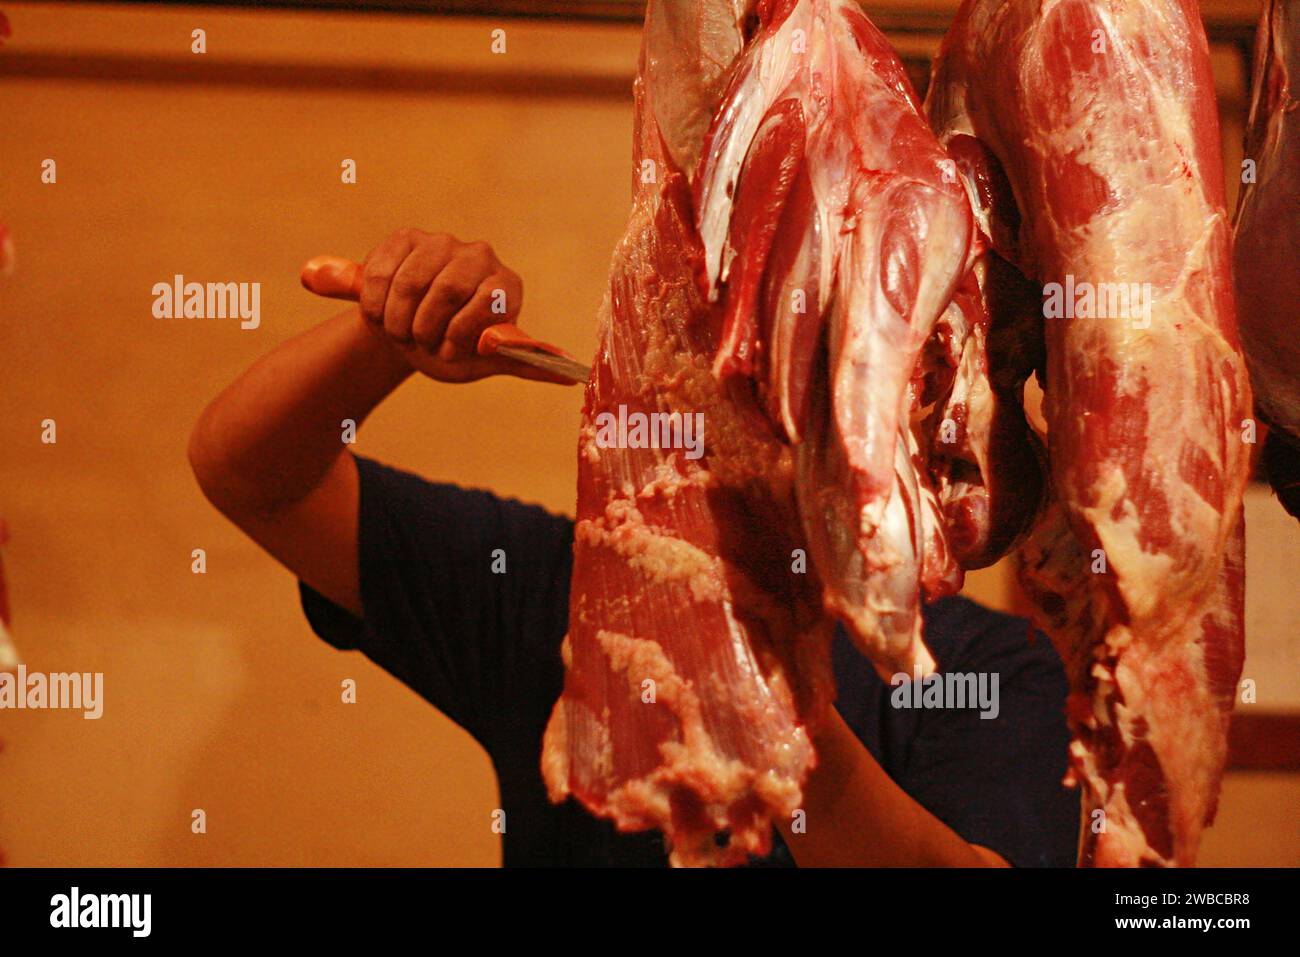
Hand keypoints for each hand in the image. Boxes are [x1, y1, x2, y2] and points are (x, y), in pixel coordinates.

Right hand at [351, 228, 546, 382]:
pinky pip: (383, 270)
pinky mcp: (405, 238)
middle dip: (427, 327)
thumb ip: (523, 364)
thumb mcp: (485, 363)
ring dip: (398, 319)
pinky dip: (375, 302)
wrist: (407, 335)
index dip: (461, 331)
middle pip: (449, 287)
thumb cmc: (450, 349)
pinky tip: (380, 314)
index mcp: (506, 285)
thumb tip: (570, 377)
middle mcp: (480, 256)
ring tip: (401, 331)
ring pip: (411, 281)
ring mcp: (442, 243)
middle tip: (420, 343)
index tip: (447, 351)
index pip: (490, 299)